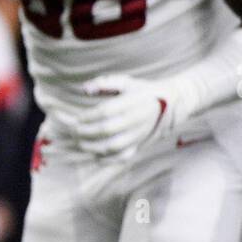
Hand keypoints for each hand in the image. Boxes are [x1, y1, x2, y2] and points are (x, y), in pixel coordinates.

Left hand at [67, 74, 187, 158]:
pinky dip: (105, 159)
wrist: (168, 106)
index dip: (87, 117)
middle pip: (106, 129)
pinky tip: (93, 153)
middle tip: (73, 131)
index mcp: (133, 102)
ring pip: (112, 146)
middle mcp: (137, 120)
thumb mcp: (126, 82)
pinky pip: (121, 157)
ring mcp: (138, 135)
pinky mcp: (139, 146)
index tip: (76, 118)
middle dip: (85, 131)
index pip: (105, 112)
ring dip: (91, 146)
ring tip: (80, 142)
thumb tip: (84, 89)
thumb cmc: (141, 92)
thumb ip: (105, 84)